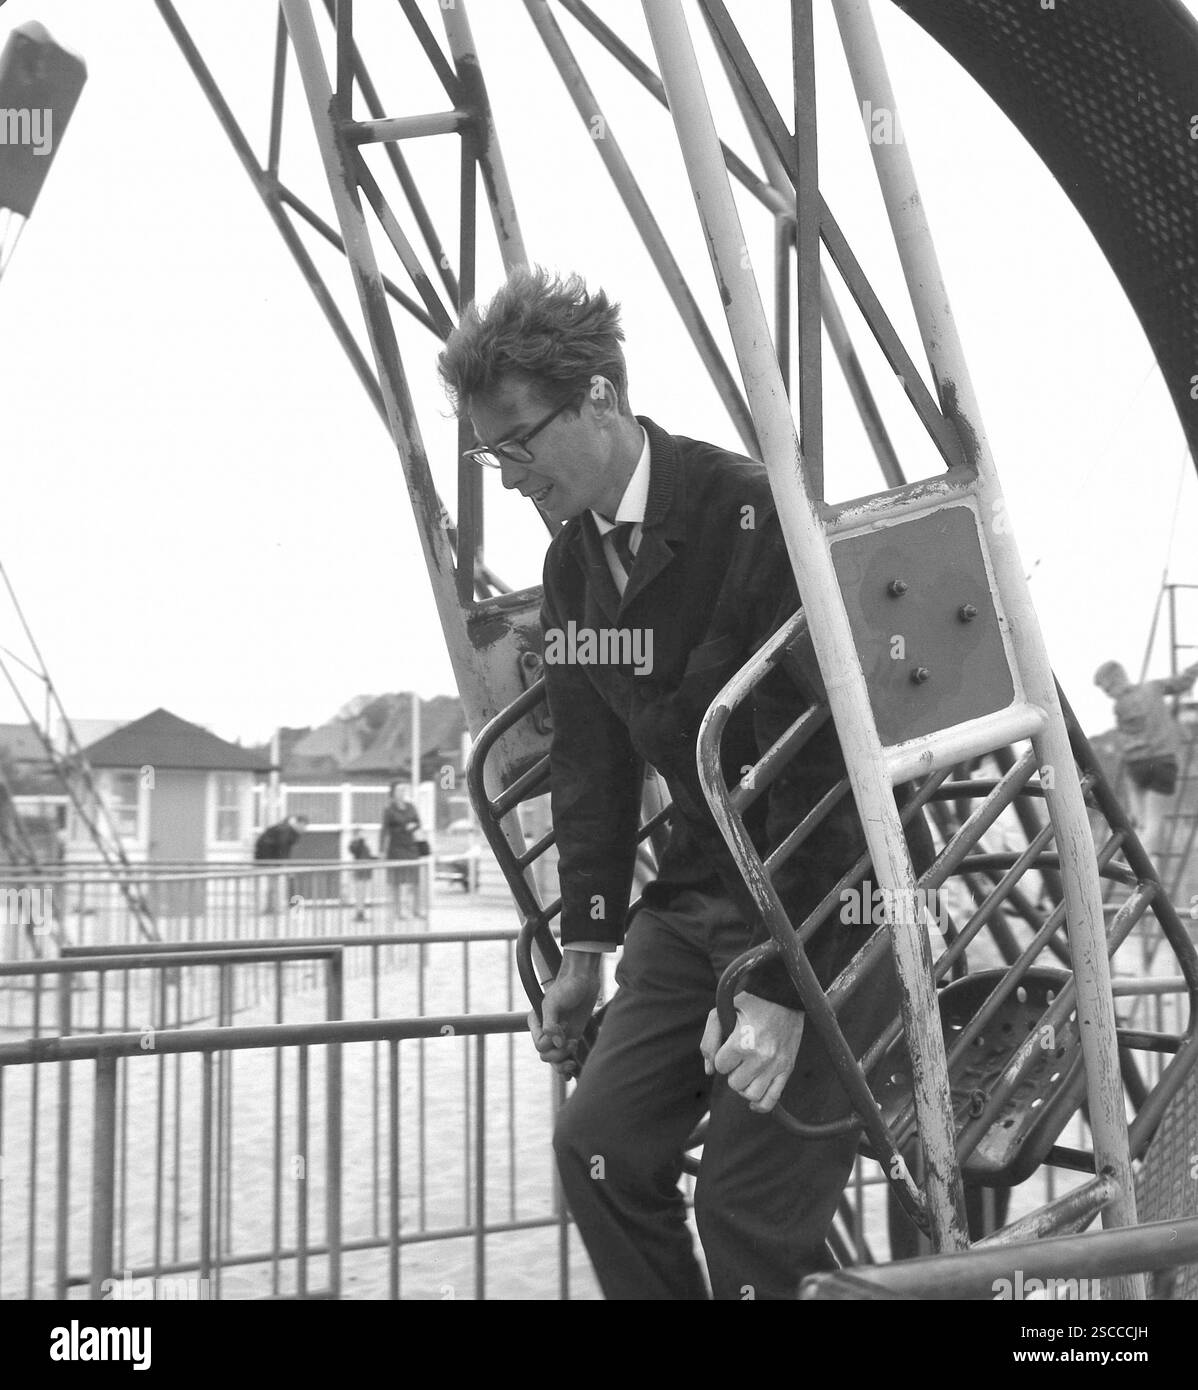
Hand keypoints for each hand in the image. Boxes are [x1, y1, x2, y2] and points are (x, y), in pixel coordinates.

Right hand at [528, 952, 601, 1078]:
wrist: (584, 978)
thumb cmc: (566, 987)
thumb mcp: (553, 1003)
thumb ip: (550, 1024)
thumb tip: (556, 1044)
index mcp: (536, 1023)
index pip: (540, 1045)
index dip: (552, 1042)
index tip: (565, 1025)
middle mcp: (545, 1031)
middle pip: (546, 1056)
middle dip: (560, 1054)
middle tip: (573, 1041)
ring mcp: (559, 1035)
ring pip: (555, 1060)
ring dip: (565, 1062)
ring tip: (575, 1053)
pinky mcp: (571, 1037)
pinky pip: (566, 1058)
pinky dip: (567, 1069)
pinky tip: (572, 1074)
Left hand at [700, 991, 804, 1113]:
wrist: (783, 995)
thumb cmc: (750, 1003)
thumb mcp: (721, 1013)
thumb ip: (709, 1041)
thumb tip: (709, 1070)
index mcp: (742, 1042)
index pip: (721, 1066)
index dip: (722, 1057)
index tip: (729, 1046)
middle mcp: (760, 1057)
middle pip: (735, 1083)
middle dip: (733, 1071)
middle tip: (739, 1057)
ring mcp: (776, 1065)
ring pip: (751, 1095)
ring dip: (745, 1085)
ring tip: (746, 1071)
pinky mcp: (787, 1069)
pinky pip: (772, 1099)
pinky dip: (760, 1105)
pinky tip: (753, 1102)